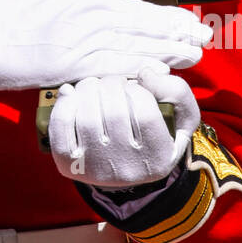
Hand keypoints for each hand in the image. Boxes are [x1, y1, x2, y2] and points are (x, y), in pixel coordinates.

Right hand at [0, 0, 210, 93]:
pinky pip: (116, 68)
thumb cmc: (7, 11)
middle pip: (143, 26)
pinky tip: (161, 72)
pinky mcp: (75, 65)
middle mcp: (90, 16)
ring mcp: (84, 41)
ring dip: (168, 51)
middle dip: (176, 33)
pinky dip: (141, 70)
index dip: (165, 16)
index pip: (135, 7)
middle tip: (203, 37)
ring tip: (193, 54)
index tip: (188, 22)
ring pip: (136, 46)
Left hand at [47, 63, 200, 188]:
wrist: (126, 167)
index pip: (145, 114)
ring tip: (94, 86)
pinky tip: (72, 96)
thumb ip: (175, 91)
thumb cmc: (156, 133)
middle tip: (112, 82)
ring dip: (88, 90)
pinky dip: (64, 105)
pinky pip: (61, 129)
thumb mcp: (180, 116)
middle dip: (111, 85)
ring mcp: (95, 169)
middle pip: (114, 114)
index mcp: (158, 159)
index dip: (137, 91)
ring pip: (87, 119)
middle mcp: (127, 169)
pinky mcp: (68, 164)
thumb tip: (144, 73)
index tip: (133, 88)